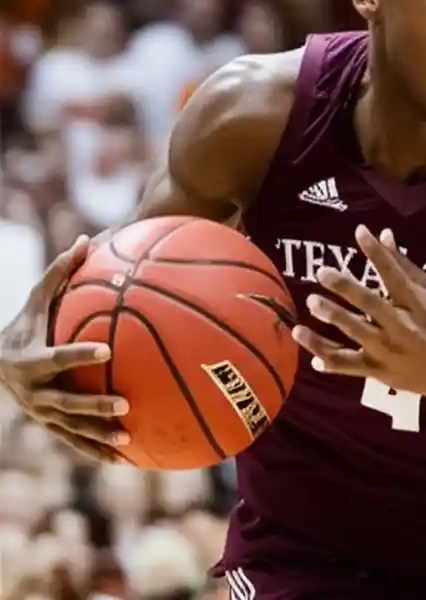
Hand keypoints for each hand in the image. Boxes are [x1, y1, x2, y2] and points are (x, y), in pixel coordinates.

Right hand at [0, 235, 129, 462]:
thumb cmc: (23, 325)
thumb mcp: (35, 301)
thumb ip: (59, 274)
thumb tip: (85, 239)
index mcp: (28, 360)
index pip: (56, 358)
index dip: (78, 355)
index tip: (106, 351)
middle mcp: (32, 392)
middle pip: (64, 402)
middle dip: (93, 405)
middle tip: (126, 403)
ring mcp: (39, 413)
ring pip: (70, 428)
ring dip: (98, 436)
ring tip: (130, 439)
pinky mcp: (49, 426)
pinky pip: (75, 442)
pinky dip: (97, 451)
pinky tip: (127, 458)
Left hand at [293, 225, 425, 401]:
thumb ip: (403, 265)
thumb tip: (384, 233)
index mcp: (415, 304)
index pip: (395, 274)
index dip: (377, 253)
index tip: (360, 231)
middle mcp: (400, 325)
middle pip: (371, 304)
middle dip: (345, 287)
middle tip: (322, 271)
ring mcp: (386, 350)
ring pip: (355, 333)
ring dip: (332, 317)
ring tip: (310, 303)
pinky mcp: (375, 370)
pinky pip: (346, 364)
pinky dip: (326, 359)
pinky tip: (307, 349)